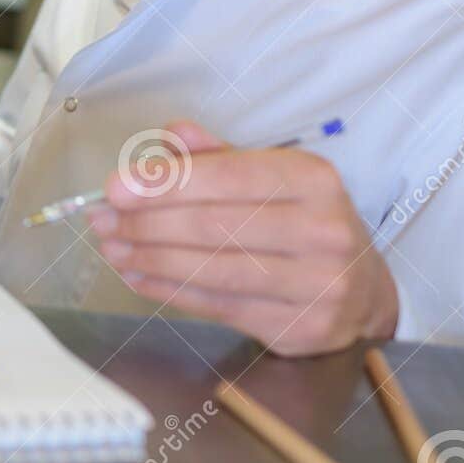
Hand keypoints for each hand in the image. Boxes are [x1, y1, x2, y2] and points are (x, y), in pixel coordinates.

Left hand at [90, 120, 399, 356]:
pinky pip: (217, 306)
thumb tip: (171, 134)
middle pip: (213, 226)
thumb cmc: (302, 222)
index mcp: (314, 179)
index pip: (228, 176)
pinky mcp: (301, 328)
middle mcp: (323, 230)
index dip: (166, 182)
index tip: (114, 188)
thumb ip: (219, 157)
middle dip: (144, 223)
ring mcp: (318, 285)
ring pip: (211, 270)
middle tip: (100, 220)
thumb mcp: (272, 177)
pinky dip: (168, 291)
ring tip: (110, 248)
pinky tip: (137, 277)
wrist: (363, 291)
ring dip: (148, 259)